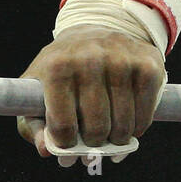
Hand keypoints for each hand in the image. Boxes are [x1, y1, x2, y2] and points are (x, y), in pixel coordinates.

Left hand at [16, 25, 164, 165]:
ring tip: (110, 133)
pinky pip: (145, 115)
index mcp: (58, 66)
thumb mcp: (36, 91)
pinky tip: (128, 122)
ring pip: (123, 125)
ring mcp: (122, 59)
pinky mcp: (147, 64)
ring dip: (117, 139)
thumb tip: (47, 150)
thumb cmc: (61, 69)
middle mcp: (90, 58)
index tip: (68, 141)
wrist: (93, 30)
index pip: (63, 125)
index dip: (65, 143)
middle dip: (93, 143)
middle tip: (92, 139)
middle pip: (96, 128)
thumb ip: (33, 125)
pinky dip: (138, 128)